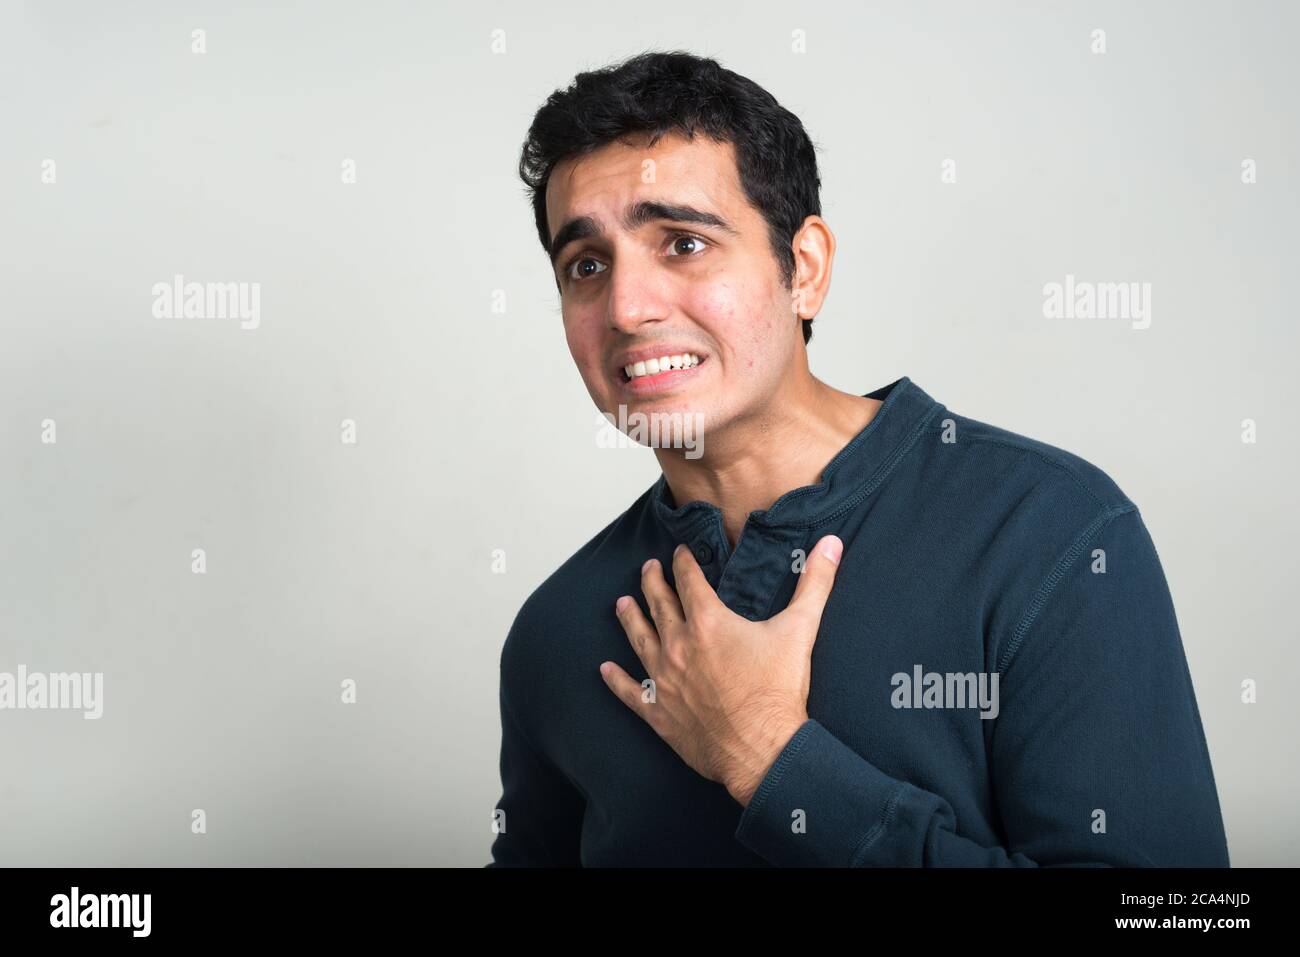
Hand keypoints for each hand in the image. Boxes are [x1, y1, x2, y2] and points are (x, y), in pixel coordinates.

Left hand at [599, 535, 843, 806]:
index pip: (689, 582)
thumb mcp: (800, 629)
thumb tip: (831, 545)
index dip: (684, 564)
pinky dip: (616, 681)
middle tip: (647, 569)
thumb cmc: (778, 693)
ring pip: (639, 641)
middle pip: (659, 606)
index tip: (679, 553)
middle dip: (652, 584)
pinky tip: (605, 671)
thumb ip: (815, 583)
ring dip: (630, 620)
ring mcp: (664, 680)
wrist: (763, 750)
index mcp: (708, 623)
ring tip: (621, 604)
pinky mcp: (660, 713)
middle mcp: (679, 646)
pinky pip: (631, 692)